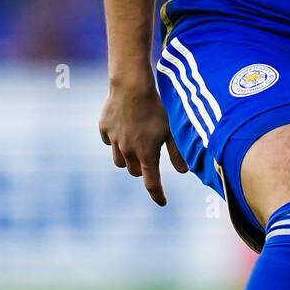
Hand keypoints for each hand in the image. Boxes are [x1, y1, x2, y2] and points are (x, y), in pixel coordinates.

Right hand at [99, 78, 187, 205]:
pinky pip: (109, 141)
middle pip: (134, 171)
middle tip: (148, 155)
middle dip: (141, 168)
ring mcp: (114, 141)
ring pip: (119, 160)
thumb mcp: (171, 130)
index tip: (162, 202)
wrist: (131, 86)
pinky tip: (123, 127)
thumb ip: (176, 152)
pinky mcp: (104, 129)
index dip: (157, 194)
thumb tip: (185, 171)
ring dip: (127, 157)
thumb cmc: (156, 108)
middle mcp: (128, 151)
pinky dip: (115, 139)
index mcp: (147, 154)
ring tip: (135, 142)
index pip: (152, 183)